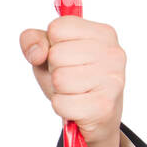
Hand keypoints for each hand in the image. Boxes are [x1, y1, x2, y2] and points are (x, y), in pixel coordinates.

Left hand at [20, 13, 124, 146]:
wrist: (94, 118)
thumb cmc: (72, 80)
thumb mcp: (47, 54)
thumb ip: (33, 40)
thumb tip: (38, 53)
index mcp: (103, 33)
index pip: (57, 28)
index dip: (51, 45)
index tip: (66, 57)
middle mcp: (113, 53)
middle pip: (56, 54)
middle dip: (55, 69)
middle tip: (71, 78)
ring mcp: (112, 80)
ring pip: (60, 79)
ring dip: (59, 90)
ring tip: (75, 92)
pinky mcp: (104, 106)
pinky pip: (61, 103)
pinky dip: (61, 107)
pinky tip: (77, 107)